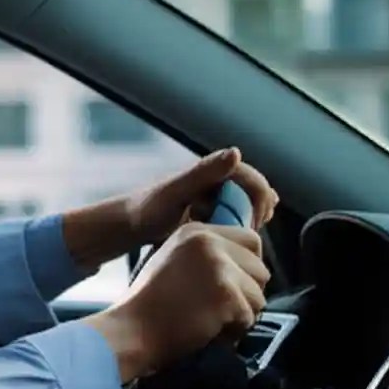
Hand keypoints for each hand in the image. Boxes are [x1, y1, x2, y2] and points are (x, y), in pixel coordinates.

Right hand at [84, 222, 268, 381]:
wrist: (131, 330)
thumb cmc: (149, 303)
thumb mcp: (174, 259)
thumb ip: (205, 253)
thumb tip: (244, 262)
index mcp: (197, 231)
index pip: (251, 240)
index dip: (246, 266)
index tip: (228, 285)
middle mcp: (210, 242)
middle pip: (260, 268)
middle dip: (246, 292)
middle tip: (218, 308)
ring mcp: (219, 267)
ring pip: (259, 295)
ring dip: (241, 314)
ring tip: (210, 320)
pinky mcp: (226, 295)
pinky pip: (249, 317)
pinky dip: (233, 331)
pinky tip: (208, 331)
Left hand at [126, 147, 278, 245]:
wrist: (127, 226)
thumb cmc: (147, 208)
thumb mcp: (175, 191)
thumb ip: (203, 173)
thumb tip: (236, 152)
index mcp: (209, 169)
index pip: (250, 177)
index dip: (260, 196)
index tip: (259, 218)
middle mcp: (212, 179)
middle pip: (251, 192)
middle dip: (258, 209)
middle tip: (252, 229)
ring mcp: (210, 196)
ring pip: (245, 205)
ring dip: (250, 218)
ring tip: (244, 233)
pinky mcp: (206, 212)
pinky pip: (233, 216)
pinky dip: (238, 226)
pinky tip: (236, 236)